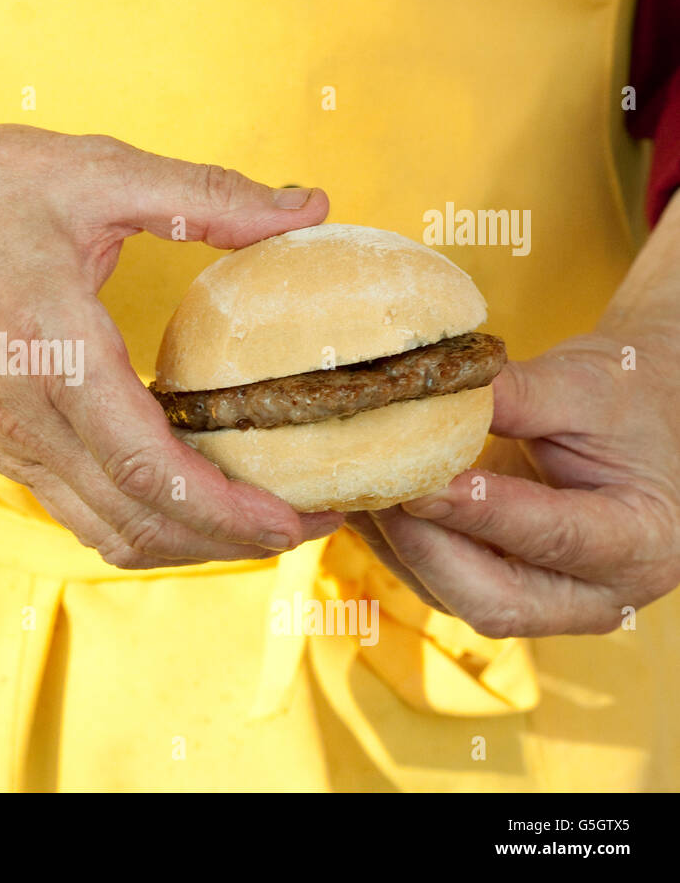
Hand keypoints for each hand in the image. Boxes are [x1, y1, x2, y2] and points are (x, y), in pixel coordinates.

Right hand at [0, 121, 343, 566]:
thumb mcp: (93, 173)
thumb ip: (205, 197)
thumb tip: (307, 207)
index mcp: (54, 353)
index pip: (151, 469)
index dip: (231, 508)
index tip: (300, 514)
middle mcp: (26, 419)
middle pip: (138, 522)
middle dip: (229, 540)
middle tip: (304, 518)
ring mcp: (5, 440)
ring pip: (106, 530)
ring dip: (186, 540)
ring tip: (253, 513)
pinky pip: (77, 509)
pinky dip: (141, 519)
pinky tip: (181, 486)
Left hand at [347, 331, 679, 636]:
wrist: (635, 419)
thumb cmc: (619, 400)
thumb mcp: (582, 385)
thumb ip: (514, 394)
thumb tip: (426, 393)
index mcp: (641, 544)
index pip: (554, 538)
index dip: (483, 514)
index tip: (423, 485)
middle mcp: (595, 596)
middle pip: (494, 599)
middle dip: (425, 545)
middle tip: (374, 490)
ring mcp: (542, 606)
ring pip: (453, 597)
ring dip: (397, 546)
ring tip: (351, 491)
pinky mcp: (495, 593)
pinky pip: (433, 583)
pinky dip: (392, 544)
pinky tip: (360, 500)